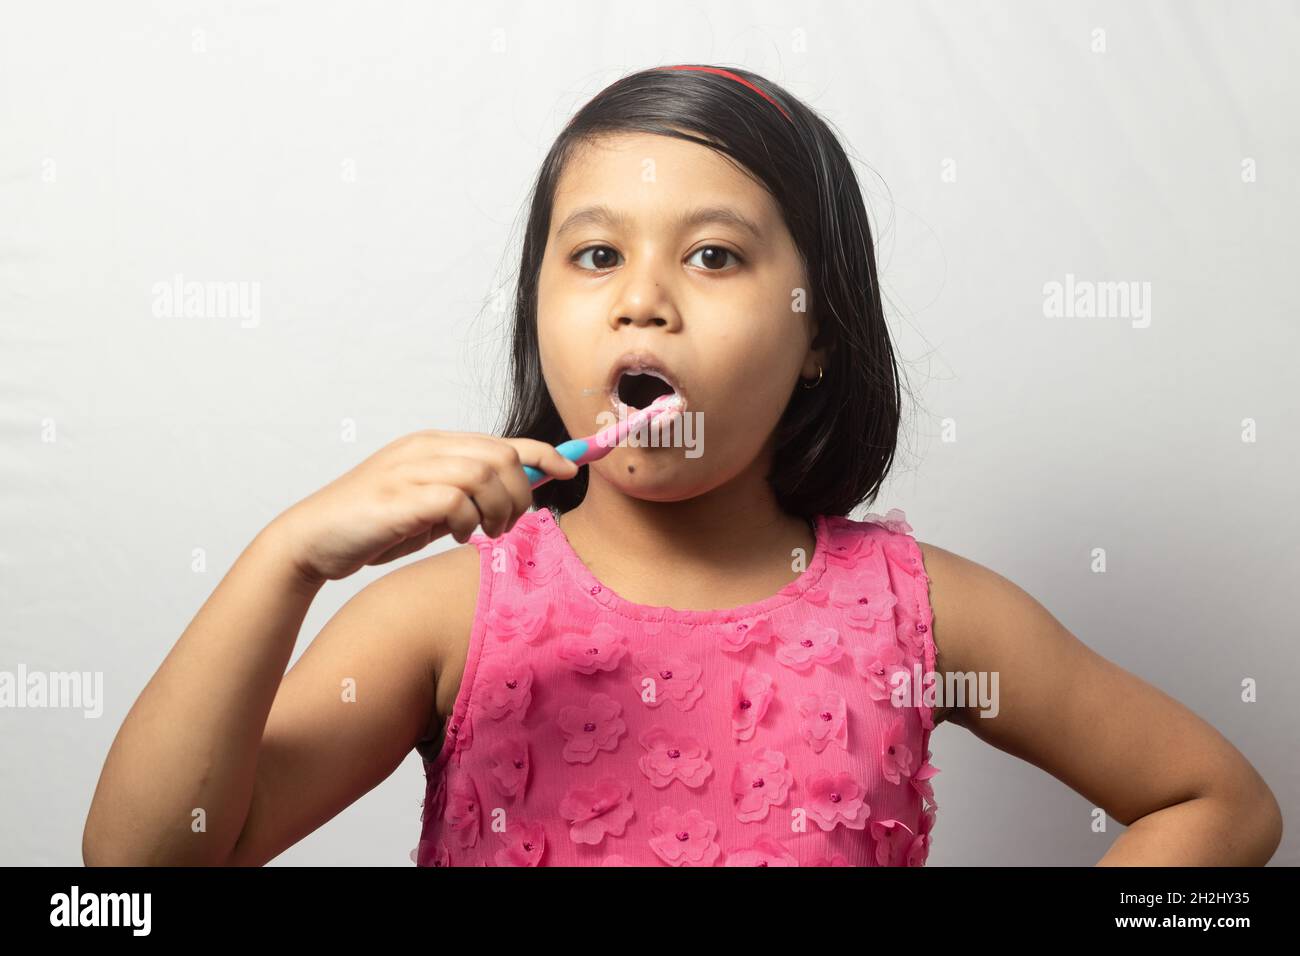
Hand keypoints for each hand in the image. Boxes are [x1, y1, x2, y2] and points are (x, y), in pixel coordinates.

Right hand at [268, 430, 578, 582]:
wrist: (313, 540)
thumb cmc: (374, 526)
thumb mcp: (430, 507)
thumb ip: (468, 497)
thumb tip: (520, 495)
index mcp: (434, 445)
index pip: (503, 441)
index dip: (545, 454)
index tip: (572, 469)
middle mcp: (426, 449)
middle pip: (503, 456)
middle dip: (521, 493)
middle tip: (508, 525)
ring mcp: (411, 469)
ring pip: (486, 474)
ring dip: (499, 509)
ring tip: (484, 533)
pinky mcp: (400, 496)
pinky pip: (457, 499)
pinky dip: (468, 520)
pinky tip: (456, 535)